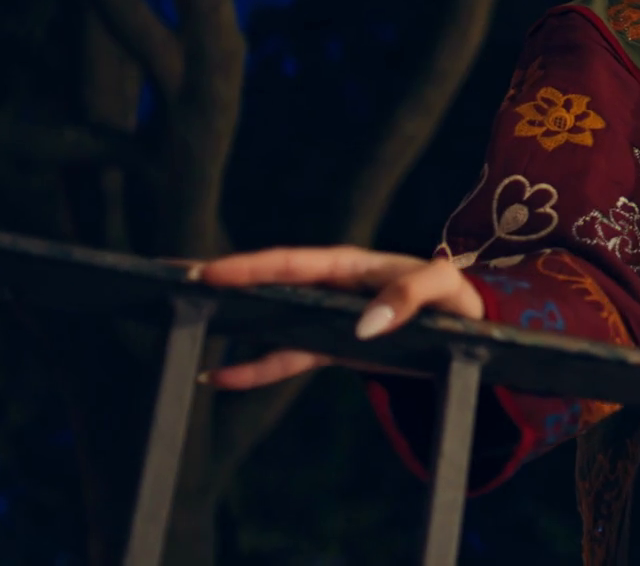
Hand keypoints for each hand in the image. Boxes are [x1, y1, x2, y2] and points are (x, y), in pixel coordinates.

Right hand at [185, 246, 486, 390]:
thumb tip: (362, 325)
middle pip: (265, 281)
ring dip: (227, 319)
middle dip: (219, 277)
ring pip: (267, 317)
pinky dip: (253, 369)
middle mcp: (329, 286)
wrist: (470, 325)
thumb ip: (408, 298)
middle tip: (169, 275)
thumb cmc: (458, 295)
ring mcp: (325, 315)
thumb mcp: (443, 288)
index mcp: (349, 265)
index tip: (210, 271)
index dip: (250, 266)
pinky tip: (218, 378)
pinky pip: (285, 356)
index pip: (290, 262)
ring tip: (178, 314)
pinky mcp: (331, 344)